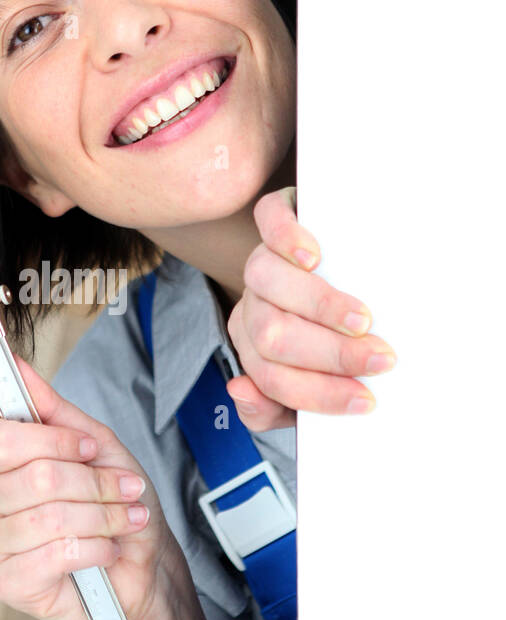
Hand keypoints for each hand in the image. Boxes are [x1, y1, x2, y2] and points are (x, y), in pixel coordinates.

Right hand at [0, 353, 187, 619]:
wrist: (142, 565)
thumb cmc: (117, 505)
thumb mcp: (99, 447)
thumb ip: (56, 410)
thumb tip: (19, 366)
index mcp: (3, 463)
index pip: (3, 438)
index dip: (56, 442)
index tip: (91, 449)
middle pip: (35, 477)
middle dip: (95, 485)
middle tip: (126, 491)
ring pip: (49, 518)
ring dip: (103, 519)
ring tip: (125, 521)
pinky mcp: (11, 582)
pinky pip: (53, 556)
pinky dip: (94, 550)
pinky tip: (105, 552)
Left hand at [224, 186, 397, 430]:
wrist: (352, 257)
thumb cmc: (337, 332)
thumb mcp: (312, 377)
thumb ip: (276, 404)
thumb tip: (240, 391)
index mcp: (256, 345)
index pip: (271, 377)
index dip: (318, 393)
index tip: (367, 399)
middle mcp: (253, 304)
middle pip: (271, 335)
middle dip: (329, 355)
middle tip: (380, 360)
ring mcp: (263, 259)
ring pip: (265, 281)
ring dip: (317, 305)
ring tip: (363, 320)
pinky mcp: (277, 215)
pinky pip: (267, 222)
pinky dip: (286, 238)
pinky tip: (314, 256)